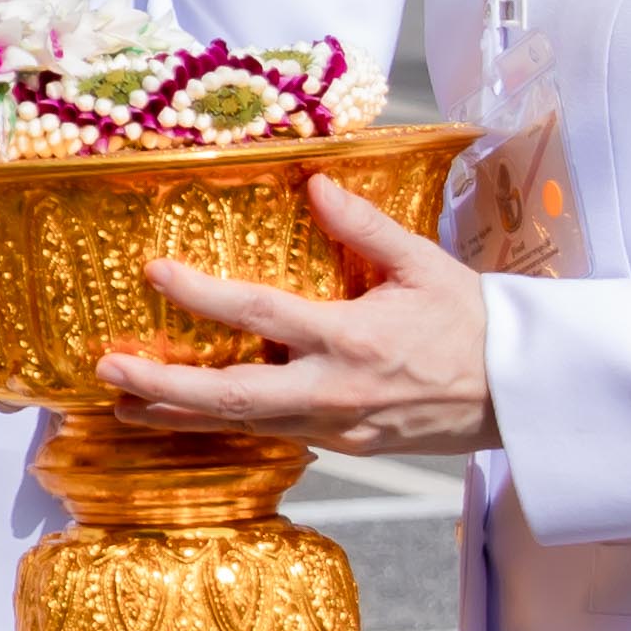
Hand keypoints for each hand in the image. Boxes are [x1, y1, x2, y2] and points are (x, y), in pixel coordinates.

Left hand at [106, 177, 496, 455]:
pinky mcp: (345, 447)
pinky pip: (272, 436)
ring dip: (179, 416)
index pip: (261, 313)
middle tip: (108, 368)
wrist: (522, 391)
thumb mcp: (425, 264)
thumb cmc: (475, 322)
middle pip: (233, 395)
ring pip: (244, 425)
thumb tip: (315, 183)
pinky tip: (186, 417)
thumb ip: (365, 227)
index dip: (202, 294)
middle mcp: (335, 390)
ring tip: (123, 404)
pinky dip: (225, 427)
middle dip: (163, 386)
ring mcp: (337, 427)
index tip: (154, 273)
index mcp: (353, 337)